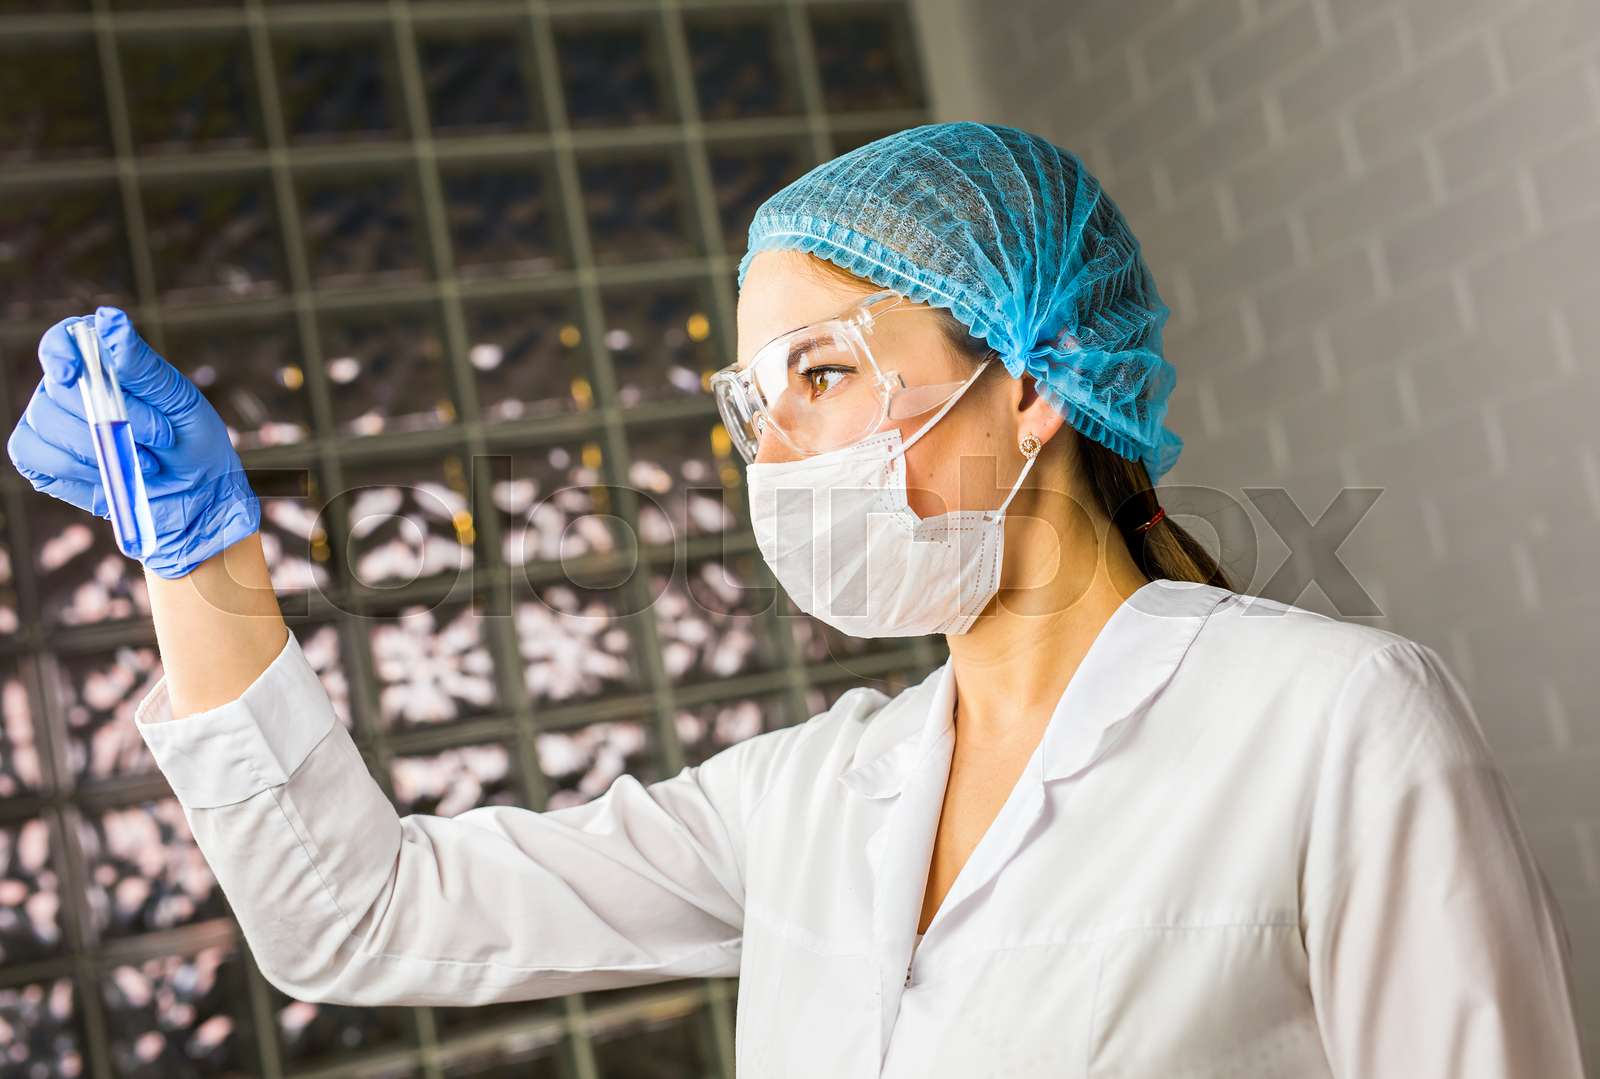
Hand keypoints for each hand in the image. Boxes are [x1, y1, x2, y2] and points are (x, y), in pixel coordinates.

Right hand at [7, 306, 260, 579]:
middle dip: (112, 418)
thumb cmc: (193, 444)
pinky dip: (77, 470)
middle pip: (58, 389)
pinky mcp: (45, 463)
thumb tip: (109, 319)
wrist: (199, 499)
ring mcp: (52, 425)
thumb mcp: (180, 402)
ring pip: (46, 424)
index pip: (62, 341)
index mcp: (103, 366)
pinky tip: (112, 477)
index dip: (59, 351)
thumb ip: (142, 365)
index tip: (74, 373)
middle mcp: (70, 390)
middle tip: (161, 438)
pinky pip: (37, 458)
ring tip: (147, 464)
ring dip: (100, 448)